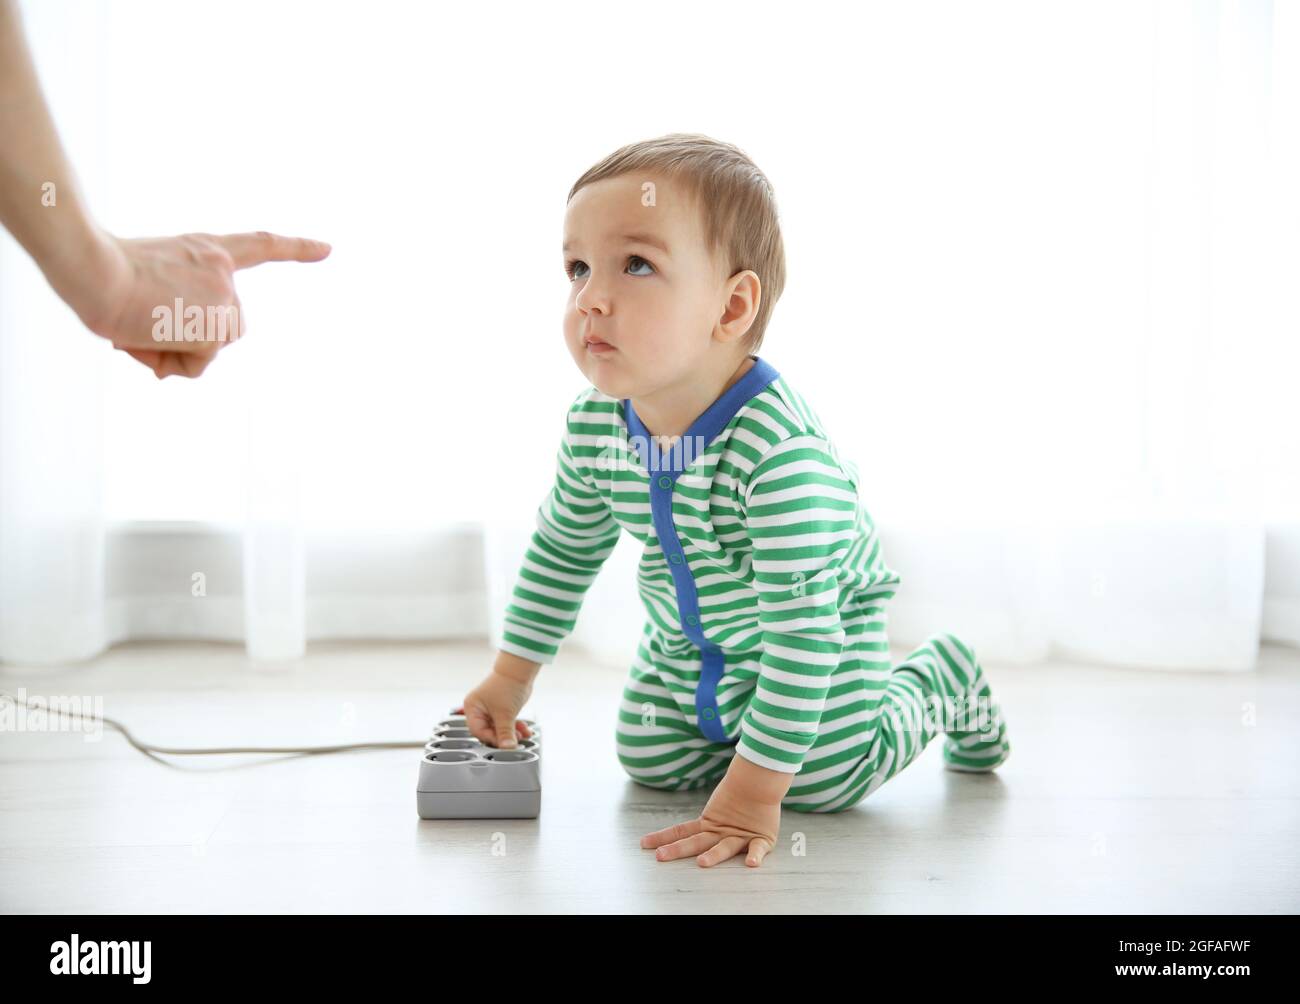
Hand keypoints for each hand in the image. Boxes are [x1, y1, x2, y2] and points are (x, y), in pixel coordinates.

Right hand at [75, 228, 330, 378]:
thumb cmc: (98, 277)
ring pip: (210, 347)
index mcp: (204, 250)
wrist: (92, 269)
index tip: (328, 249)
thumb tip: (168, 366)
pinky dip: (172, 362)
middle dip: (184, 340)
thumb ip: (167, 320)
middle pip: (220, 328)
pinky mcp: (220, 320)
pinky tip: (147, 336)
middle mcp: (223, 270)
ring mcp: (226, 294)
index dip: (295, 248)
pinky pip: (199, 363)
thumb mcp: (140, 292)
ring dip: (174, 351)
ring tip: (142, 326)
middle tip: (142, 322)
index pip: (259, 246)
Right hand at [454, 666, 535, 748]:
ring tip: (522, 735)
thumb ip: (505, 733)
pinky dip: (515, 727)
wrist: (520, 670)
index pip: (478, 731)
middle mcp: (479, 709)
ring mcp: (491, 709)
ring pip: (500, 728)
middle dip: (503, 736)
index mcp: (473, 708)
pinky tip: (525, 731)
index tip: (504, 744)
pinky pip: (507, 723)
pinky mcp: (502, 709)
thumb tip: (507, 748)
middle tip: (515, 740)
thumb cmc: (507, 685)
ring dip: (512, 733)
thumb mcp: (505, 713)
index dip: (491, 739)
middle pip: (489, 731)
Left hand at [640, 773, 780, 867]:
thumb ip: (707, 817)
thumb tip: (684, 806)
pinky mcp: (760, 837)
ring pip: (724, 847)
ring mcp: (739, 836)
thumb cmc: (742, 794)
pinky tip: (751, 864)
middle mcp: (720, 832)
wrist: (761, 780)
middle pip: (695, 842)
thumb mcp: (720, 811)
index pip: (680, 831)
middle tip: (660, 856)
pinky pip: (758, 848)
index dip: (662, 837)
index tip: (643, 843)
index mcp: (708, 825)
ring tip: (702, 863)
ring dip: (714, 855)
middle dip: (677, 850)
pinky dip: (755, 855)